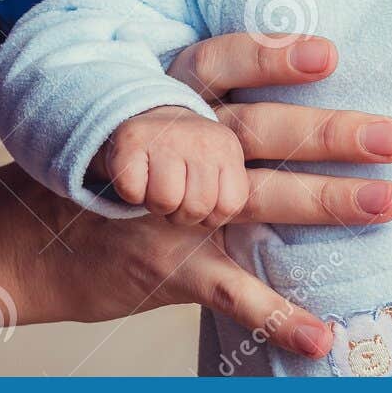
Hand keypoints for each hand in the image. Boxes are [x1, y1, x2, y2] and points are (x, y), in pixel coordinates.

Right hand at [0, 32, 391, 361]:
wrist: (15, 241)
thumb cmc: (92, 178)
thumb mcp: (135, 124)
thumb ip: (198, 116)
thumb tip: (275, 106)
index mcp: (167, 102)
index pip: (222, 66)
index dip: (272, 56)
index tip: (329, 52)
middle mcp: (174, 149)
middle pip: (261, 131)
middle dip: (331, 133)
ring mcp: (171, 209)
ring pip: (261, 200)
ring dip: (329, 201)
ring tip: (388, 205)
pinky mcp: (167, 266)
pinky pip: (233, 292)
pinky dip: (280, 316)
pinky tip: (323, 335)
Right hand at [94, 106, 249, 227]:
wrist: (143, 120)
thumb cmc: (184, 163)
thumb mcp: (218, 174)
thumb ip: (233, 199)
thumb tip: (261, 272)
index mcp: (229, 148)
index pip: (230, 206)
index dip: (211, 216)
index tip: (199, 200)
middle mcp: (202, 137)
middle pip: (197, 208)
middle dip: (181, 213)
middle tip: (174, 192)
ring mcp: (166, 135)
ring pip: (165, 201)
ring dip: (155, 204)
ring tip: (156, 184)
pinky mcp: (131, 140)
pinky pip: (133, 192)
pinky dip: (130, 194)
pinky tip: (137, 176)